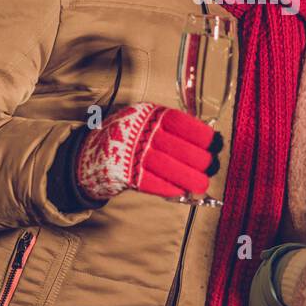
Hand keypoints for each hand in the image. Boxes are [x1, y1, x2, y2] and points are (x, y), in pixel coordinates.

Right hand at [76, 103, 220, 200]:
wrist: (90, 154)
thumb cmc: (128, 138)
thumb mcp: (147, 121)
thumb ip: (171, 129)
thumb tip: (206, 143)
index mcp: (149, 114)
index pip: (181, 122)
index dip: (202, 135)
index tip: (215, 144)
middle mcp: (141, 131)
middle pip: (178, 147)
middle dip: (200, 160)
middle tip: (211, 167)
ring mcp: (131, 153)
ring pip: (168, 166)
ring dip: (189, 178)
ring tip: (201, 183)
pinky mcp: (124, 174)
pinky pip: (152, 182)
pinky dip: (170, 188)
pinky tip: (182, 191)